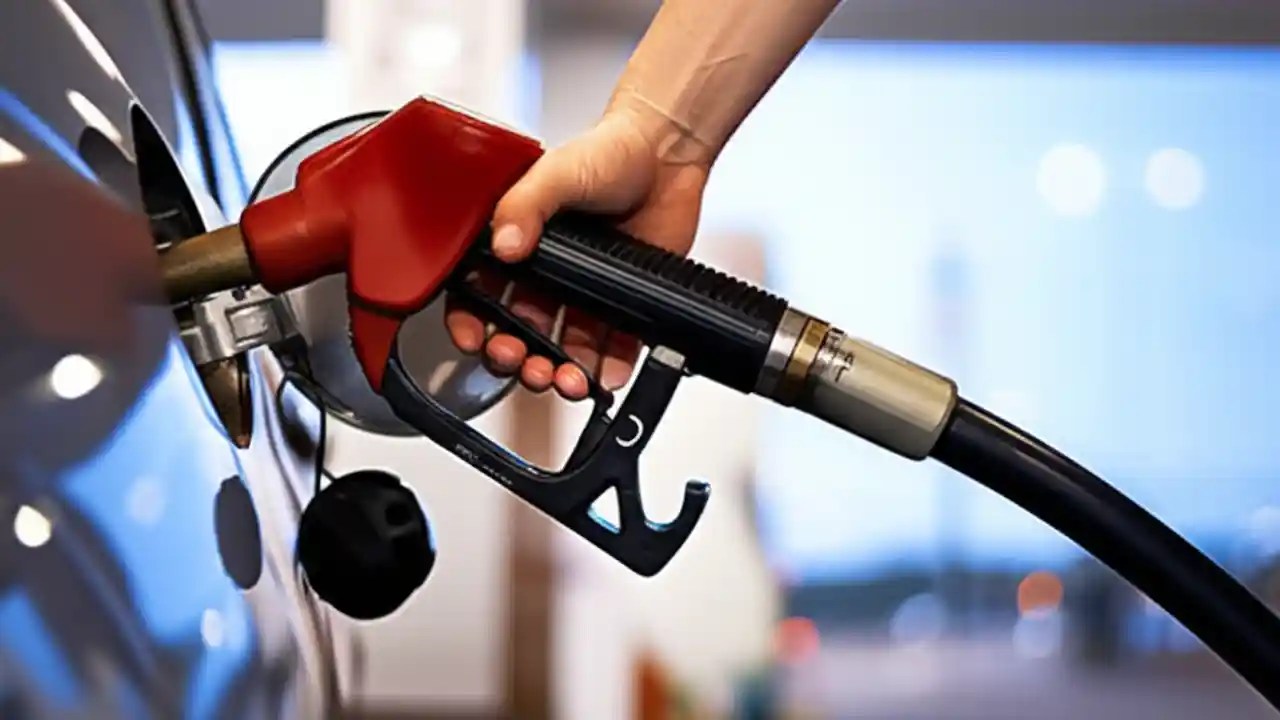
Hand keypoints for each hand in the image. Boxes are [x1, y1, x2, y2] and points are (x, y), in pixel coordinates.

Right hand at [445, 101, 710, 399]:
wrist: (667, 153)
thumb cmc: (608, 151)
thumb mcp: (556, 172)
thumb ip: (524, 205)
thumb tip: (505, 244)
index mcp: (515, 243)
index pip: (477, 293)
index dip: (471, 323)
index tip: (475, 341)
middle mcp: (544, 274)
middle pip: (517, 332)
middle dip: (516, 358)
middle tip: (525, 365)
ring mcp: (583, 292)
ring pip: (561, 348)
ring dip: (559, 373)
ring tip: (566, 380)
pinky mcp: (621, 302)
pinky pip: (610, 347)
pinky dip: (607, 369)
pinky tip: (604, 377)